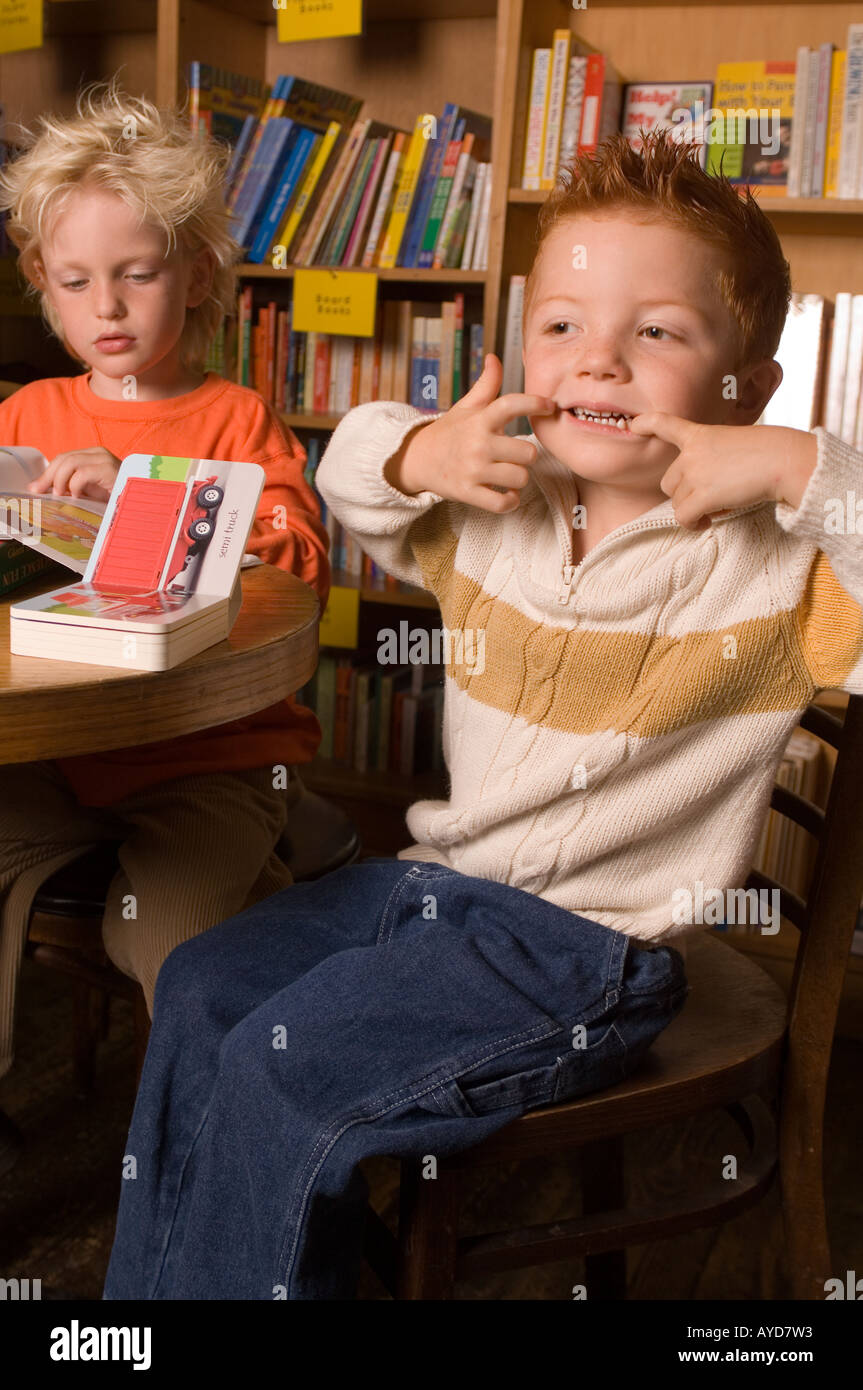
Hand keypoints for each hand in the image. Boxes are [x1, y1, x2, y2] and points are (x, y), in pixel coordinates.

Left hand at [28, 447, 121, 501]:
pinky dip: (74, 486)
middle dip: (48, 476)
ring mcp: (104, 459)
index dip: (47, 473)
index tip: (36, 489)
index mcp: (94, 457)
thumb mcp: (91, 493)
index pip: (63, 459)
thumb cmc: (118, 500)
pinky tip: (77, 497)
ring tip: (59, 495)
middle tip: (40, 493)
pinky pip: (82, 473)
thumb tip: (44, 490)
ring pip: (69, 462)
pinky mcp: (109, 469)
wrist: (143, 503)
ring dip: (58, 480)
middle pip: (63, 458)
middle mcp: (98, 453)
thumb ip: (71, 488)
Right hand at [385, 354, 555, 511]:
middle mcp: (478, 444)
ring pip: (520, 478)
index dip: (535, 403)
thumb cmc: (450, 432)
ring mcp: (472, 470)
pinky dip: (510, 501)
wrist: (417, 459)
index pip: (511, 404)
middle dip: (527, 456)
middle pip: (527, 453)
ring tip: (509, 475)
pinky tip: (507, 494)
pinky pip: (503, 503)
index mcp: (480, 420)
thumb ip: (486, 385)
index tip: (550, 406)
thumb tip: (494, 357)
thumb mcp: (466, 407)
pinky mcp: (467, 493)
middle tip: (516, 456)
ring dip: (519, 478)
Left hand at [628, 413, 817, 529]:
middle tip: (710, 498)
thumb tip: (708, 494)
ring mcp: (694, 474)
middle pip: (669, 482)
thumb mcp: (736, 445)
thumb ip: (714, 460)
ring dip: (693, 509)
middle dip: (685, 494)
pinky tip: (708, 521)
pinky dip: (693, 523)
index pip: (665, 424)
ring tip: (717, 507)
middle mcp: (691, 453)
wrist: (783, 460)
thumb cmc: (770, 454)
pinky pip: (683, 517)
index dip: (646, 424)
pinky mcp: (701, 495)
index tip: (632, 425)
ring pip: (676, 502)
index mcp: (701, 434)